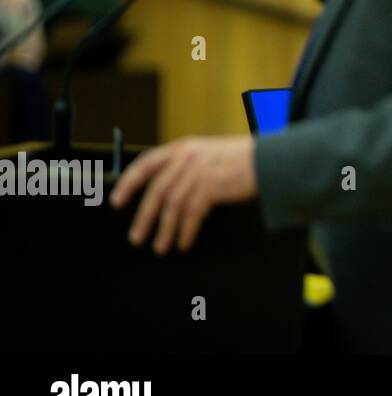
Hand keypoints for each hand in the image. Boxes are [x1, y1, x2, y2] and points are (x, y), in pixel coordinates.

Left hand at [110, 136, 257, 253]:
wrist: (271, 160)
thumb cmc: (245, 159)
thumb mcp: (211, 154)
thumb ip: (188, 166)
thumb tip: (167, 193)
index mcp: (184, 147)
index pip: (146, 163)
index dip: (129, 182)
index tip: (117, 201)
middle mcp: (187, 157)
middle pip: (156, 191)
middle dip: (144, 217)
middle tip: (136, 238)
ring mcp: (199, 172)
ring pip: (172, 206)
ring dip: (165, 230)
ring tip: (160, 247)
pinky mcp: (211, 187)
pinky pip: (191, 215)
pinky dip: (185, 231)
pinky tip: (183, 242)